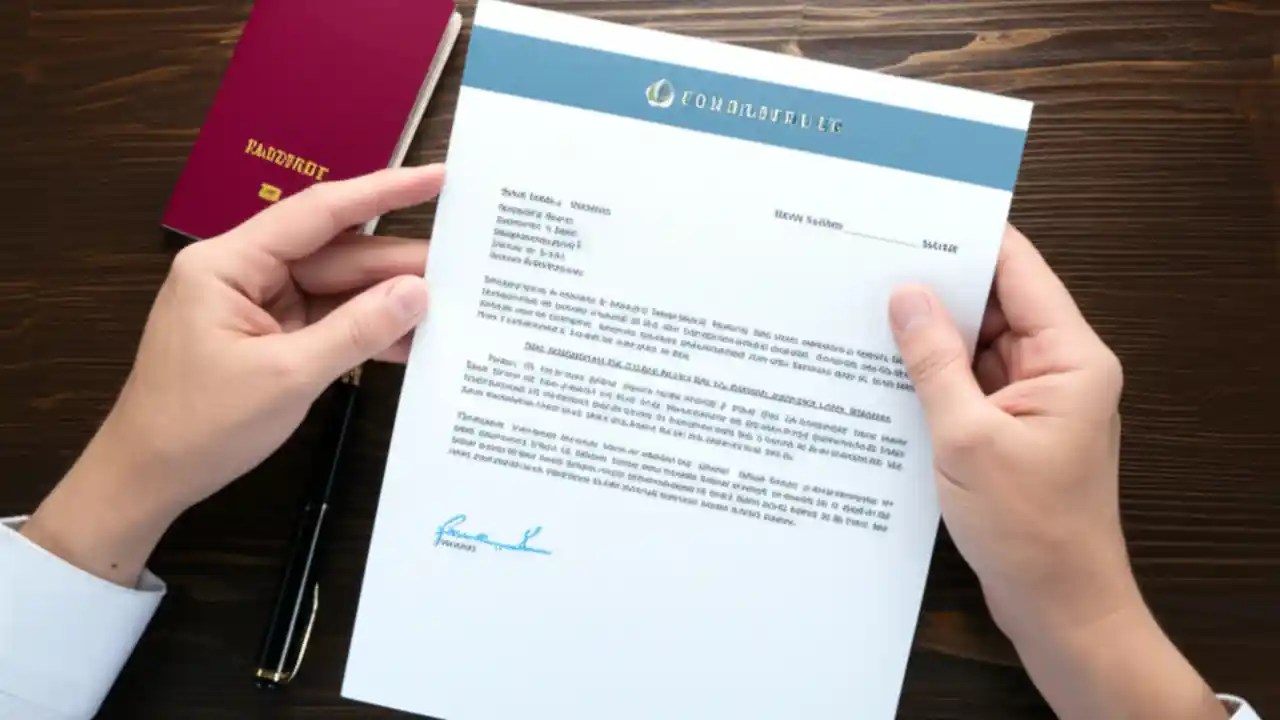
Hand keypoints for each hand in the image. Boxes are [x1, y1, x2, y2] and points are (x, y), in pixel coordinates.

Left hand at [22, 165, 443, 587]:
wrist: (147, 478)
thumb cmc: (199, 425)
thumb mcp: (288, 377)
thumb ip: (357, 330)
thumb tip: (418, 292)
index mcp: (228, 263)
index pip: (318, 213)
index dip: (382, 191)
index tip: (435, 177)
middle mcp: (242, 274)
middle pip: (335, 255)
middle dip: (397, 263)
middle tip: (464, 264)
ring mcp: (257, 307)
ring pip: (337, 290)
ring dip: (386, 302)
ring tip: (451, 305)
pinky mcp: (268, 338)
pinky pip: (328, 323)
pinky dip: (365, 333)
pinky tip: (412, 340)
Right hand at [889, 226, 1224, 719]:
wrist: (1060, 607)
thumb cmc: (1031, 531)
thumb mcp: (968, 440)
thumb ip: (935, 363)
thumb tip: (907, 298)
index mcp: (1071, 358)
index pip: (1020, 271)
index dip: (968, 240)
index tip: (913, 218)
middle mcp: (1060, 369)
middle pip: (994, 305)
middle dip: (935, 290)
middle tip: (869, 269)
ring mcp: (1035, 401)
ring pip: (976, 346)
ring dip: (929, 339)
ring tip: (866, 319)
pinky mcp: (1011, 430)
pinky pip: (969, 385)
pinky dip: (933, 378)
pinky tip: (886, 373)